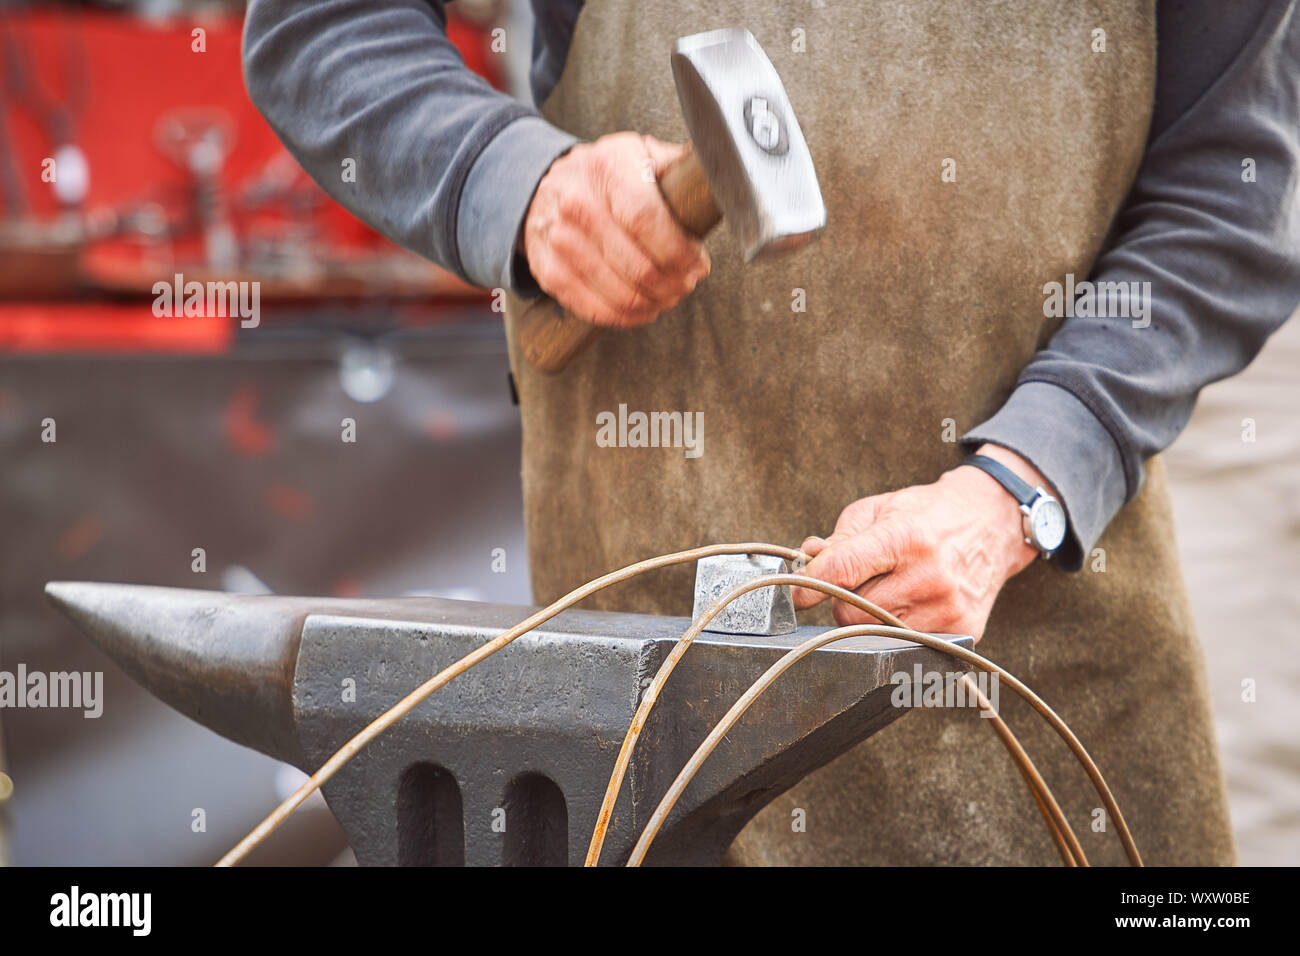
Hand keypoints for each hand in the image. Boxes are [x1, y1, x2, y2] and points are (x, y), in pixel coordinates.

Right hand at [522, 132, 709, 328]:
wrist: (545, 187)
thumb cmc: (605, 176)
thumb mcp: (640, 153)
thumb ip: (678, 168)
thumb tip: (725, 179)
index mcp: (609, 168)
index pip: (647, 220)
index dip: (680, 252)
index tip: (698, 263)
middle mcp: (578, 203)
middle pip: (639, 266)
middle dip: (675, 283)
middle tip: (688, 281)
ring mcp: (560, 241)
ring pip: (622, 295)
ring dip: (656, 303)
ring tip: (670, 293)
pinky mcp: (550, 273)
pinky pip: (597, 310)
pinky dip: (629, 317)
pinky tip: (644, 307)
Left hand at [792, 445, 1056, 640]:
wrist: (993, 523)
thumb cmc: (928, 514)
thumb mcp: (879, 510)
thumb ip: (839, 538)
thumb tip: (808, 562)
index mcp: (904, 538)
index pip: (841, 571)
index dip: (810, 584)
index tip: (797, 595)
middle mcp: (929, 576)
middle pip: (852, 613)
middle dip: (845, 600)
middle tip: (861, 582)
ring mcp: (948, 608)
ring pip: (876, 633)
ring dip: (871, 616)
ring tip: (891, 589)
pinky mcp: (963, 631)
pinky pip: (906, 643)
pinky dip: (898, 627)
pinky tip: (913, 603)